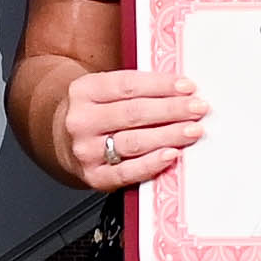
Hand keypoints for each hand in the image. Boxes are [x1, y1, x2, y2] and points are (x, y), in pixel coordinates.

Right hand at [53, 68, 204, 189]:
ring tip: (192, 130)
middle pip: (133, 113)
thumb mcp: (104, 90)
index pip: (127, 85)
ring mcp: (86, 150)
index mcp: (84, 91)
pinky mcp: (94, 176)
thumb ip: (135, 88)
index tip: (187, 86)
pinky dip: (152, 164)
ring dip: (169, 135)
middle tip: (197, 108)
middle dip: (172, 110)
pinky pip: (127, 172)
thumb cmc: (96, 112)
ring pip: (133, 141)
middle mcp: (81, 120)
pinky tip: (170, 155)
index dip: (161, 85)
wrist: (63, 139)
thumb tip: (180, 89)